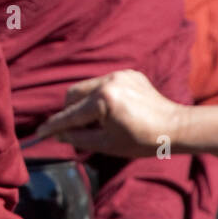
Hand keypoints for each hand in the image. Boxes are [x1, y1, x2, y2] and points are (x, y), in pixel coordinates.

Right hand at [33, 71, 182, 156]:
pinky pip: (103, 83)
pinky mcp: (129, 73)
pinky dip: (100, 96)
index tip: (40, 133)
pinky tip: (113, 111)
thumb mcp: (107, 145)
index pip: (70, 115)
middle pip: (72, 94)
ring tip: (97, 121)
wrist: (177, 127)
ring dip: (84, 104)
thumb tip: (59, 136)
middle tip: (75, 129)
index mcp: (104, 101)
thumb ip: (78, 138)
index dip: (54, 126)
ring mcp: (120, 75)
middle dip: (69, 111)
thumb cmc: (143, 140)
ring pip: (86, 87)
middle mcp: (109, 82)